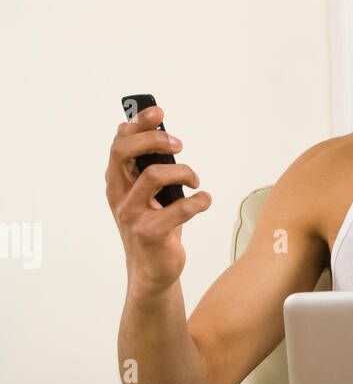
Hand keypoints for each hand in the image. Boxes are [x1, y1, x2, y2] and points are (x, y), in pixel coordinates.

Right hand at [105, 103, 210, 296]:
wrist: (153, 271)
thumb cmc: (155, 225)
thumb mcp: (148, 195)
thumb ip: (148, 167)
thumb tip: (158, 133)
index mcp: (117, 181)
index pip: (119, 142)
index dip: (137, 123)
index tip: (159, 112)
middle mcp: (119, 195)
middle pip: (126, 152)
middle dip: (154, 139)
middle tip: (179, 145)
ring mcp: (131, 215)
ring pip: (154, 175)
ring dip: (183, 172)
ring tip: (195, 182)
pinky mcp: (150, 233)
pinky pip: (180, 209)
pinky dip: (199, 201)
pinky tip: (204, 201)